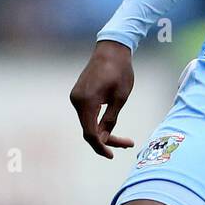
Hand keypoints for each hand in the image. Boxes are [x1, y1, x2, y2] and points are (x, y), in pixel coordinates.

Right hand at [69, 41, 135, 157]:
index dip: (100, 146)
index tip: (111, 155)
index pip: (90, 133)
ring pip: (88, 123)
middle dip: (106, 141)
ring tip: (125, 140)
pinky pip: (87, 115)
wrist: (111, 49)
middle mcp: (76, 100)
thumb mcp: (121, 98)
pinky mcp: (79, 95)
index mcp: (86, 102)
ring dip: (103, 133)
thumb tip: (103, 139)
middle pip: (88, 130)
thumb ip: (111, 119)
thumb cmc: (120, 71)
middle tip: (128, 145)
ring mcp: (76, 97)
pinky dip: (98, 123)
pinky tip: (111, 128)